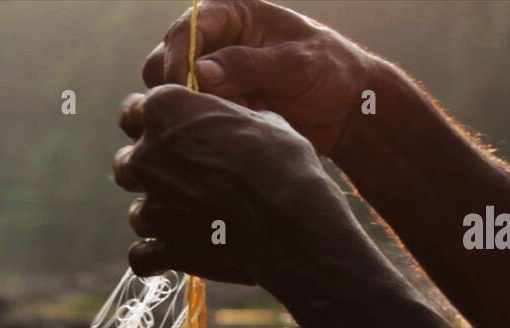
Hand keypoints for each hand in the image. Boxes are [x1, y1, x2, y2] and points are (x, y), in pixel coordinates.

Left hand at [113, 84, 360, 288]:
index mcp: (166, 111)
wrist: (292, 220)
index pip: (134, 111)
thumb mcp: (263, 121)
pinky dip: (156, 258)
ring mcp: (151, 205)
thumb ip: (228, 119)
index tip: (173, 136)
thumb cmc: (283, 162)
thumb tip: (232, 123)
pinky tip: (175, 256)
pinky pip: (141, 256)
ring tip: (195, 222)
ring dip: (159, 218)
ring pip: (137, 213)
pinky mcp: (162, 247)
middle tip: (185, 182)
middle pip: (127, 163)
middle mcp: (147, 155)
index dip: (154, 125)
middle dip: (150, 173)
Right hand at [142, 0, 382, 156]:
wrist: (347, 109)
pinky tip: (237, 131)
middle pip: (162, 63)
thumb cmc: (330, 72)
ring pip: (170, 97)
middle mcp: (211, 41)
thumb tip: (199, 71)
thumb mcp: (295, 64)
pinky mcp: (213, 107)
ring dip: (196, 112)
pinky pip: (189, 120)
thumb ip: (247, 65)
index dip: (179, 61)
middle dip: (183, 91)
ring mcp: (209, 77)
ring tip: (238, 119)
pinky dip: (206, 128)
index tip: (189, 92)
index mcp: (230, 13)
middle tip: (219, 111)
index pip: (184, 31)